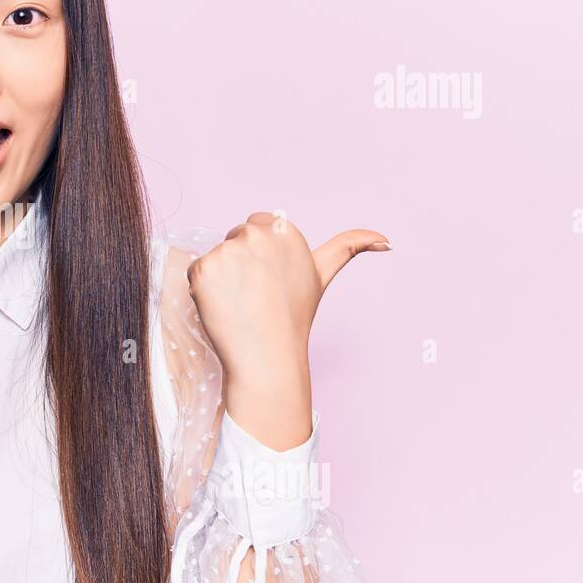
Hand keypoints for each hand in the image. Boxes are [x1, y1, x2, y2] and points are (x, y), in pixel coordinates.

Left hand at [187, 212, 389, 449]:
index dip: (258, 256)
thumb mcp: (321, 274)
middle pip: (232, 239)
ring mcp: (228, 251)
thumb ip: (350, 247)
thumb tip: (387, 240)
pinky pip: (195, 272)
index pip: (255, 226)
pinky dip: (202, 290)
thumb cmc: (293, 317)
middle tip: (255, 295)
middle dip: (239, 264)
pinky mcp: (204, 268)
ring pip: (215, 256)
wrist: (267, 356)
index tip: (269, 281)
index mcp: (284, 230)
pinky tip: (222, 307)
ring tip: (241, 303)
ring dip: (220, 278)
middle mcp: (257, 234)